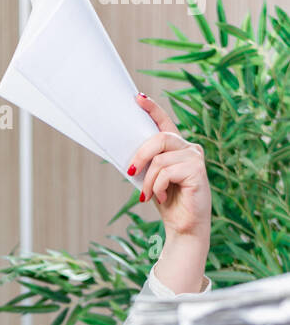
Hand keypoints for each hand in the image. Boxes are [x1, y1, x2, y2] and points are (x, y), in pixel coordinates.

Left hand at [129, 91, 211, 242]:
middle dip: (140, 155)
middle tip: (130, 172)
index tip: (137, 98)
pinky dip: (157, 187)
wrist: (183, 226)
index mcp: (177, 147)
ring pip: (160, 159)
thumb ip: (146, 163)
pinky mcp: (197, 170)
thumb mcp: (151, 178)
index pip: (164, 123)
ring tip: (147, 195)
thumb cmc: (168, 202)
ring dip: (148, 181)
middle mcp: (188, 148)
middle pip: (159, 138)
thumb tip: (127, 155)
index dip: (152, 108)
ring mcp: (195, 157)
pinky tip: (161, 196)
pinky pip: (166, 172)